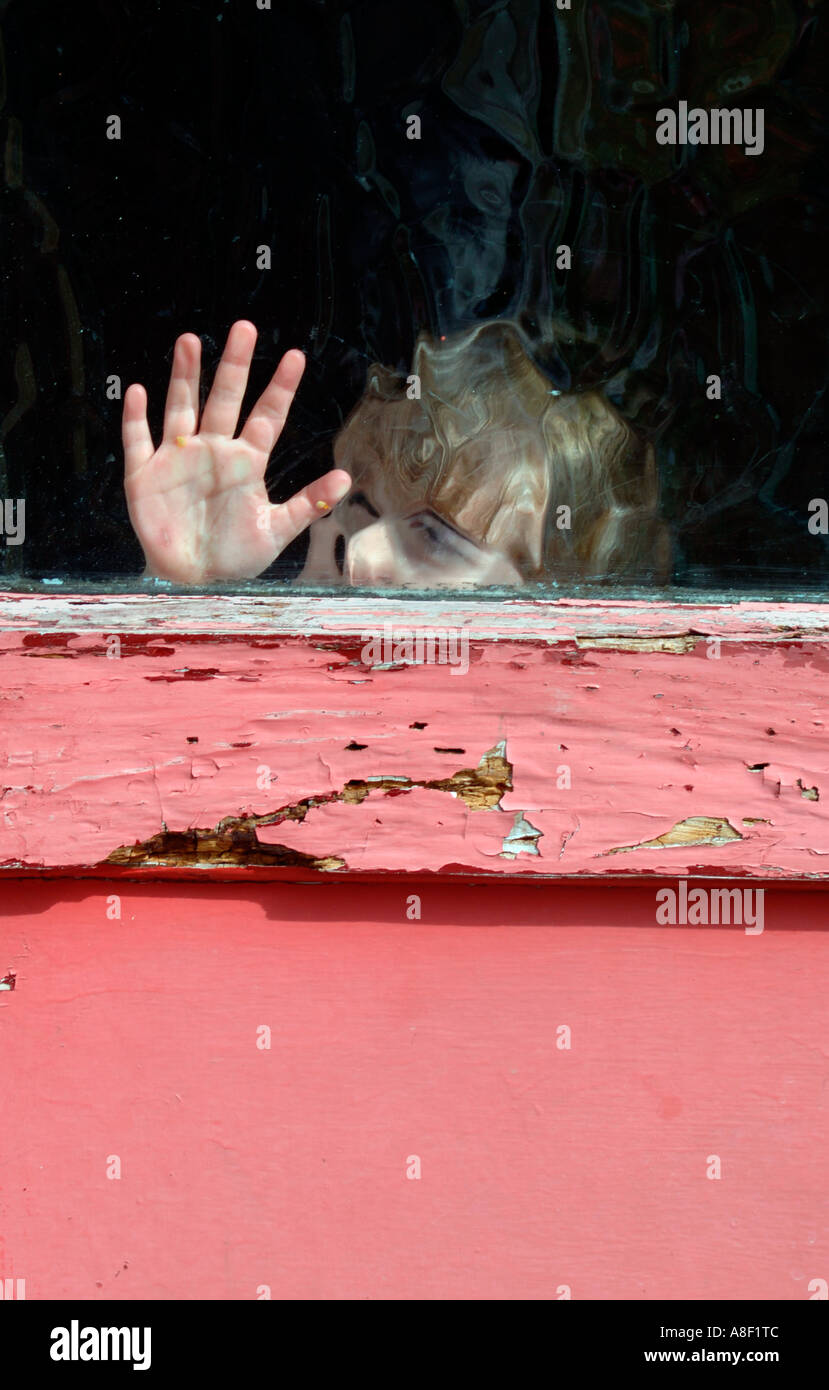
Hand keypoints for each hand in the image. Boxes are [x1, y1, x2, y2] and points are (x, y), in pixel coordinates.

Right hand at [122, 319, 350, 581]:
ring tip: (191, 341)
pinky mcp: (146, 475)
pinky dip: (136, 418)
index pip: (267, 416)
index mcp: (246, 462)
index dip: (281, 387)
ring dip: (184, 376)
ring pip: (182, 407)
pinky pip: (138, 440)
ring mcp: (178, 458)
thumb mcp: (277, 531)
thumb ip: (308, 504)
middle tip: (245, 329)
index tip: (297, 356)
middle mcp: (213, 451)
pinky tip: (139, 392)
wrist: (193, 581)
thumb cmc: (235, 557)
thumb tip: (347, 479)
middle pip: (225, 399)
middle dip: (235, 365)